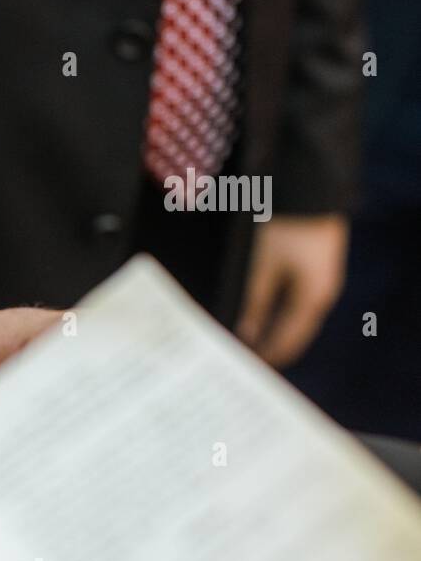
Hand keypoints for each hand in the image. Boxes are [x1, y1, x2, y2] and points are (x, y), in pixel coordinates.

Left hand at [237, 213, 347, 367]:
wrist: (309, 190)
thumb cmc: (283, 227)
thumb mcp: (262, 267)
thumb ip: (254, 303)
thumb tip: (247, 336)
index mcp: (312, 299)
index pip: (288, 341)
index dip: (267, 358)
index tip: (242, 370)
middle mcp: (321, 295)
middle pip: (293, 333)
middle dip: (268, 347)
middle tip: (239, 360)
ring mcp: (320, 283)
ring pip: (293, 319)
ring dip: (271, 331)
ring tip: (244, 342)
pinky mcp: (313, 271)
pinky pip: (294, 303)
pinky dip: (275, 314)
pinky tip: (257, 318)